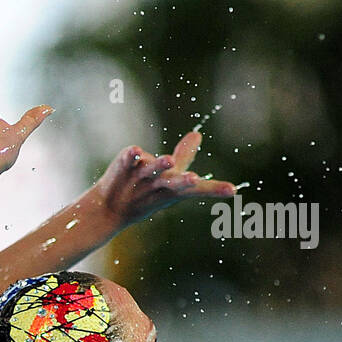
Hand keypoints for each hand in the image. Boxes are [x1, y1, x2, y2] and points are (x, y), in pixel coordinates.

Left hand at [94, 130, 236, 227]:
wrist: (110, 207)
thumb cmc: (147, 192)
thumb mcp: (168, 175)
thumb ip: (184, 155)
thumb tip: (197, 134)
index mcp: (174, 187)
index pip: (196, 188)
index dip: (214, 189)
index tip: (232, 190)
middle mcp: (159, 182)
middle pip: (174, 181)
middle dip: (183, 180)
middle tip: (194, 179)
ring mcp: (141, 174)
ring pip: (152, 169)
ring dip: (160, 165)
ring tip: (168, 160)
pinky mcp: (124, 165)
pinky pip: (128, 159)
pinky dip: (131, 155)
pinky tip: (134, 150)